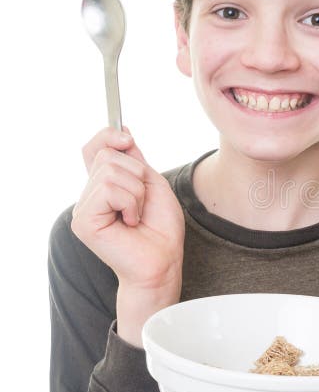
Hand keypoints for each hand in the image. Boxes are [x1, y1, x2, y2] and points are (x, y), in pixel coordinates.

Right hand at [70, 127, 184, 343]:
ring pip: (111, 172)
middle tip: (143, 202)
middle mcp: (89, 195)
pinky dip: (130, 203)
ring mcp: (83, 208)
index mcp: (104, 186)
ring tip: (137, 215)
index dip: (107, 136)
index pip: (94, 148)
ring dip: (137, 192)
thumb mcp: (151, 184)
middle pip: (107, 156)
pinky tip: (130, 222)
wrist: (163, 260)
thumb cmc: (160, 228)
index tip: (128, 138)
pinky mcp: (83, 220)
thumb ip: (134, 160)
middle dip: (137, 174)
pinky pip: (109, 190)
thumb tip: (122, 131)